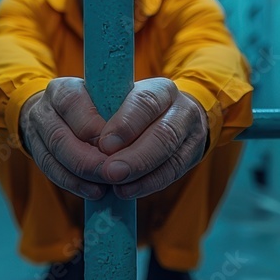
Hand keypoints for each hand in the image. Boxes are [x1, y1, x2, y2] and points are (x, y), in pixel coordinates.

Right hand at [19, 77, 109, 199]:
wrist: (58, 110)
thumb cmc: (96, 106)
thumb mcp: (108, 100)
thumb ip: (118, 113)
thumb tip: (131, 142)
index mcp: (65, 88)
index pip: (73, 103)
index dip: (95, 126)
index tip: (116, 145)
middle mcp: (46, 105)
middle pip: (60, 135)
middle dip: (89, 158)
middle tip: (113, 172)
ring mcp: (38, 128)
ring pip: (54, 154)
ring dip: (82, 174)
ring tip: (105, 186)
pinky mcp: (35, 150)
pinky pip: (51, 170)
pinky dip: (73, 183)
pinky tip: (93, 191)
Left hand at [96, 78, 208, 198]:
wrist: (176, 114)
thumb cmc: (135, 109)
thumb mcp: (120, 101)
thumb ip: (104, 115)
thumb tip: (86, 142)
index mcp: (159, 88)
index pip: (145, 101)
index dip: (125, 124)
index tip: (104, 144)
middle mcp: (180, 107)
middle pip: (163, 133)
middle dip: (135, 156)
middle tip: (110, 172)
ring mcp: (190, 131)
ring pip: (171, 155)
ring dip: (141, 174)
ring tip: (118, 186)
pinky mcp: (192, 154)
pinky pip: (172, 172)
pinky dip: (148, 184)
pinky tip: (128, 191)